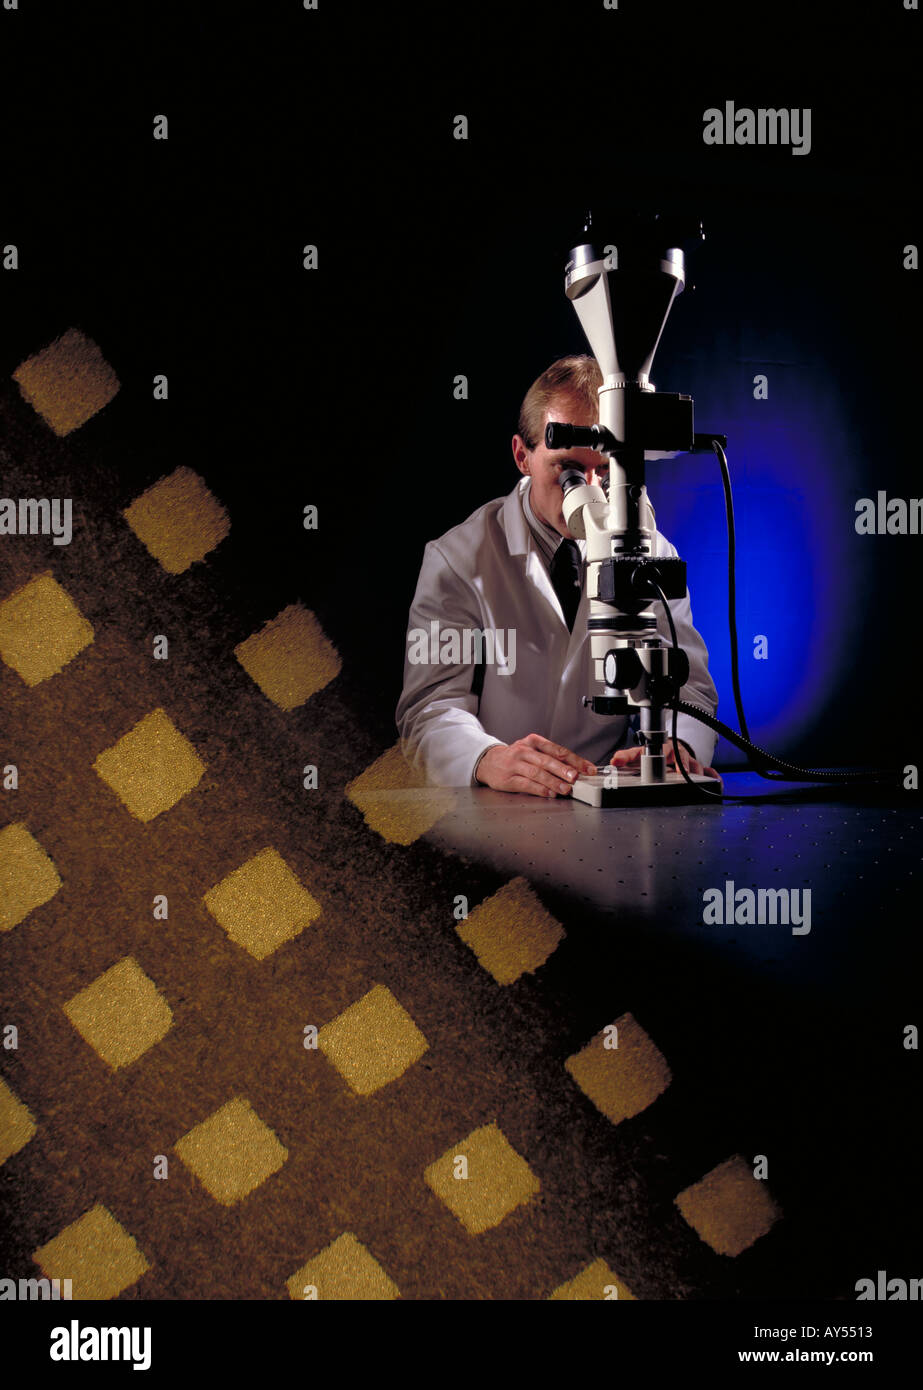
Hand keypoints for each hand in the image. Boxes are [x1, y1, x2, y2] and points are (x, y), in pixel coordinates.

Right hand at [476, 735, 596, 796]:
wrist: (488, 761)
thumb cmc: (516, 757)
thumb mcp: (533, 750)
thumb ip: (552, 759)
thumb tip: (576, 770)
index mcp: (534, 741)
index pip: (558, 750)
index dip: (575, 760)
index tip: (588, 769)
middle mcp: (524, 751)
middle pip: (547, 760)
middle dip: (563, 769)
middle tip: (576, 777)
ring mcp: (515, 765)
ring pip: (537, 773)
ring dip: (553, 781)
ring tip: (566, 789)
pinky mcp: (508, 779)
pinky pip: (526, 784)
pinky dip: (539, 789)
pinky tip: (550, 793)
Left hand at [609, 741, 721, 783]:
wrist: (668, 749)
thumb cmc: (654, 752)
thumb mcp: (638, 754)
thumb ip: (625, 757)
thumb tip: (613, 760)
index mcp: (663, 748)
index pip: (661, 748)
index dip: (662, 753)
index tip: (664, 763)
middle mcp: (677, 753)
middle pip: (682, 755)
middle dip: (683, 764)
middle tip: (682, 772)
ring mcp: (688, 760)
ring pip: (696, 765)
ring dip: (697, 771)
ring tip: (696, 779)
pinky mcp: (697, 768)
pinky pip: (709, 772)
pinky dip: (713, 777)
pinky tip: (717, 782)